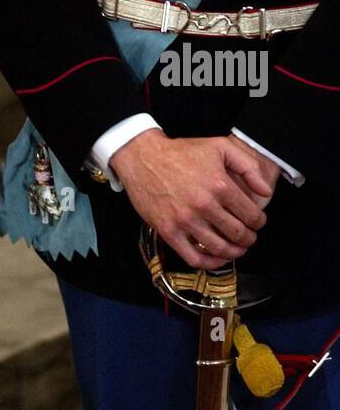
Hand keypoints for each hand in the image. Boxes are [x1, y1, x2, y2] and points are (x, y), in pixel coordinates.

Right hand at [110, 129, 270, 270]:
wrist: (144, 157)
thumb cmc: (181, 152)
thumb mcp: (219, 147)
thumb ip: (248, 166)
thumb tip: (265, 191)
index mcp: (220, 185)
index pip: (252, 216)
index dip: (259, 222)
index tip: (256, 222)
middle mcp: (204, 205)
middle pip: (238, 234)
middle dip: (249, 238)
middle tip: (248, 236)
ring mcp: (186, 220)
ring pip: (220, 249)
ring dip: (234, 252)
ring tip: (236, 248)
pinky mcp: (169, 231)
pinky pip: (194, 258)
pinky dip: (210, 263)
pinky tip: (216, 258)